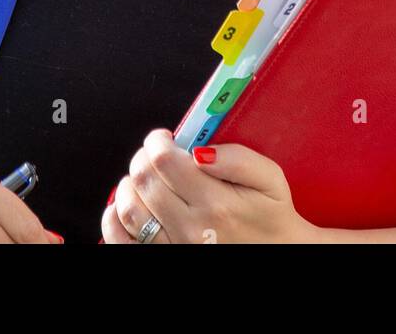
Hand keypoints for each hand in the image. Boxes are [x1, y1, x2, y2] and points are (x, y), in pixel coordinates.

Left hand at [101, 129, 320, 244]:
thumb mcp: (270, 180)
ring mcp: (176, 248)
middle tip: (155, 155)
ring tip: (144, 177)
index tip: (164, 138)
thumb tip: (201, 151)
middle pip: (144, 180)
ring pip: (129, 209)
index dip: (157, 141)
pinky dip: (113, 221)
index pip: (164, 160)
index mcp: (216, 203)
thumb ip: (238, 158)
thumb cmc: (272, 217)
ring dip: (129, 185)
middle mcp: (192, 229)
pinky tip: (125, 206)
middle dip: (143, 158)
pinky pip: (123, 242)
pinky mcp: (166, 258)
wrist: (281, 255)